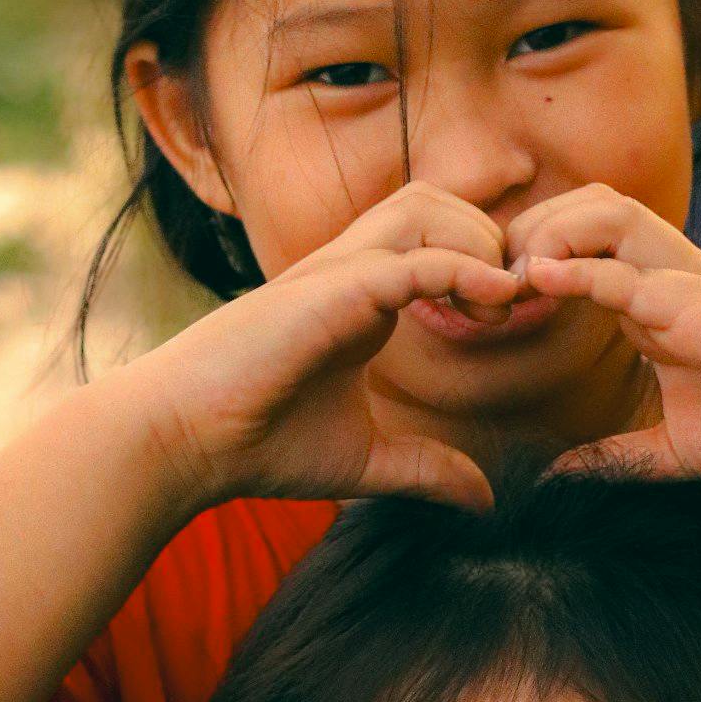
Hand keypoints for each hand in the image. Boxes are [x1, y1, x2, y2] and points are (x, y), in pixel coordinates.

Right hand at [129, 184, 524, 512]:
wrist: (185, 441)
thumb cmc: (258, 444)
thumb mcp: (366, 461)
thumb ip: (427, 469)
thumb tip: (485, 499)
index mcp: (360, 298)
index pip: (435, 240)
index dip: (485, 264)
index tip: (515, 315)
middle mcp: (350, 271)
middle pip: (436, 202)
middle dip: (489, 236)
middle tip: (514, 301)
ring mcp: (339, 273)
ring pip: (427, 207)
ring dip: (478, 242)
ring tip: (500, 303)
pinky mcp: (334, 290)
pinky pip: (415, 257)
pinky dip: (465, 268)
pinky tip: (497, 300)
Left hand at [508, 185, 700, 497]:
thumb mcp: (680, 453)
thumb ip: (619, 459)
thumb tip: (559, 480)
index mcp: (659, 307)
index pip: (578, 254)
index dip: (525, 267)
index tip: (483, 308)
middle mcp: (672, 280)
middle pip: (582, 211)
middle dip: (524, 231)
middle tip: (485, 284)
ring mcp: (693, 285)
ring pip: (606, 213)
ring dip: (550, 233)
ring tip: (512, 277)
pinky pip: (636, 274)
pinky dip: (583, 271)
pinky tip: (541, 279)